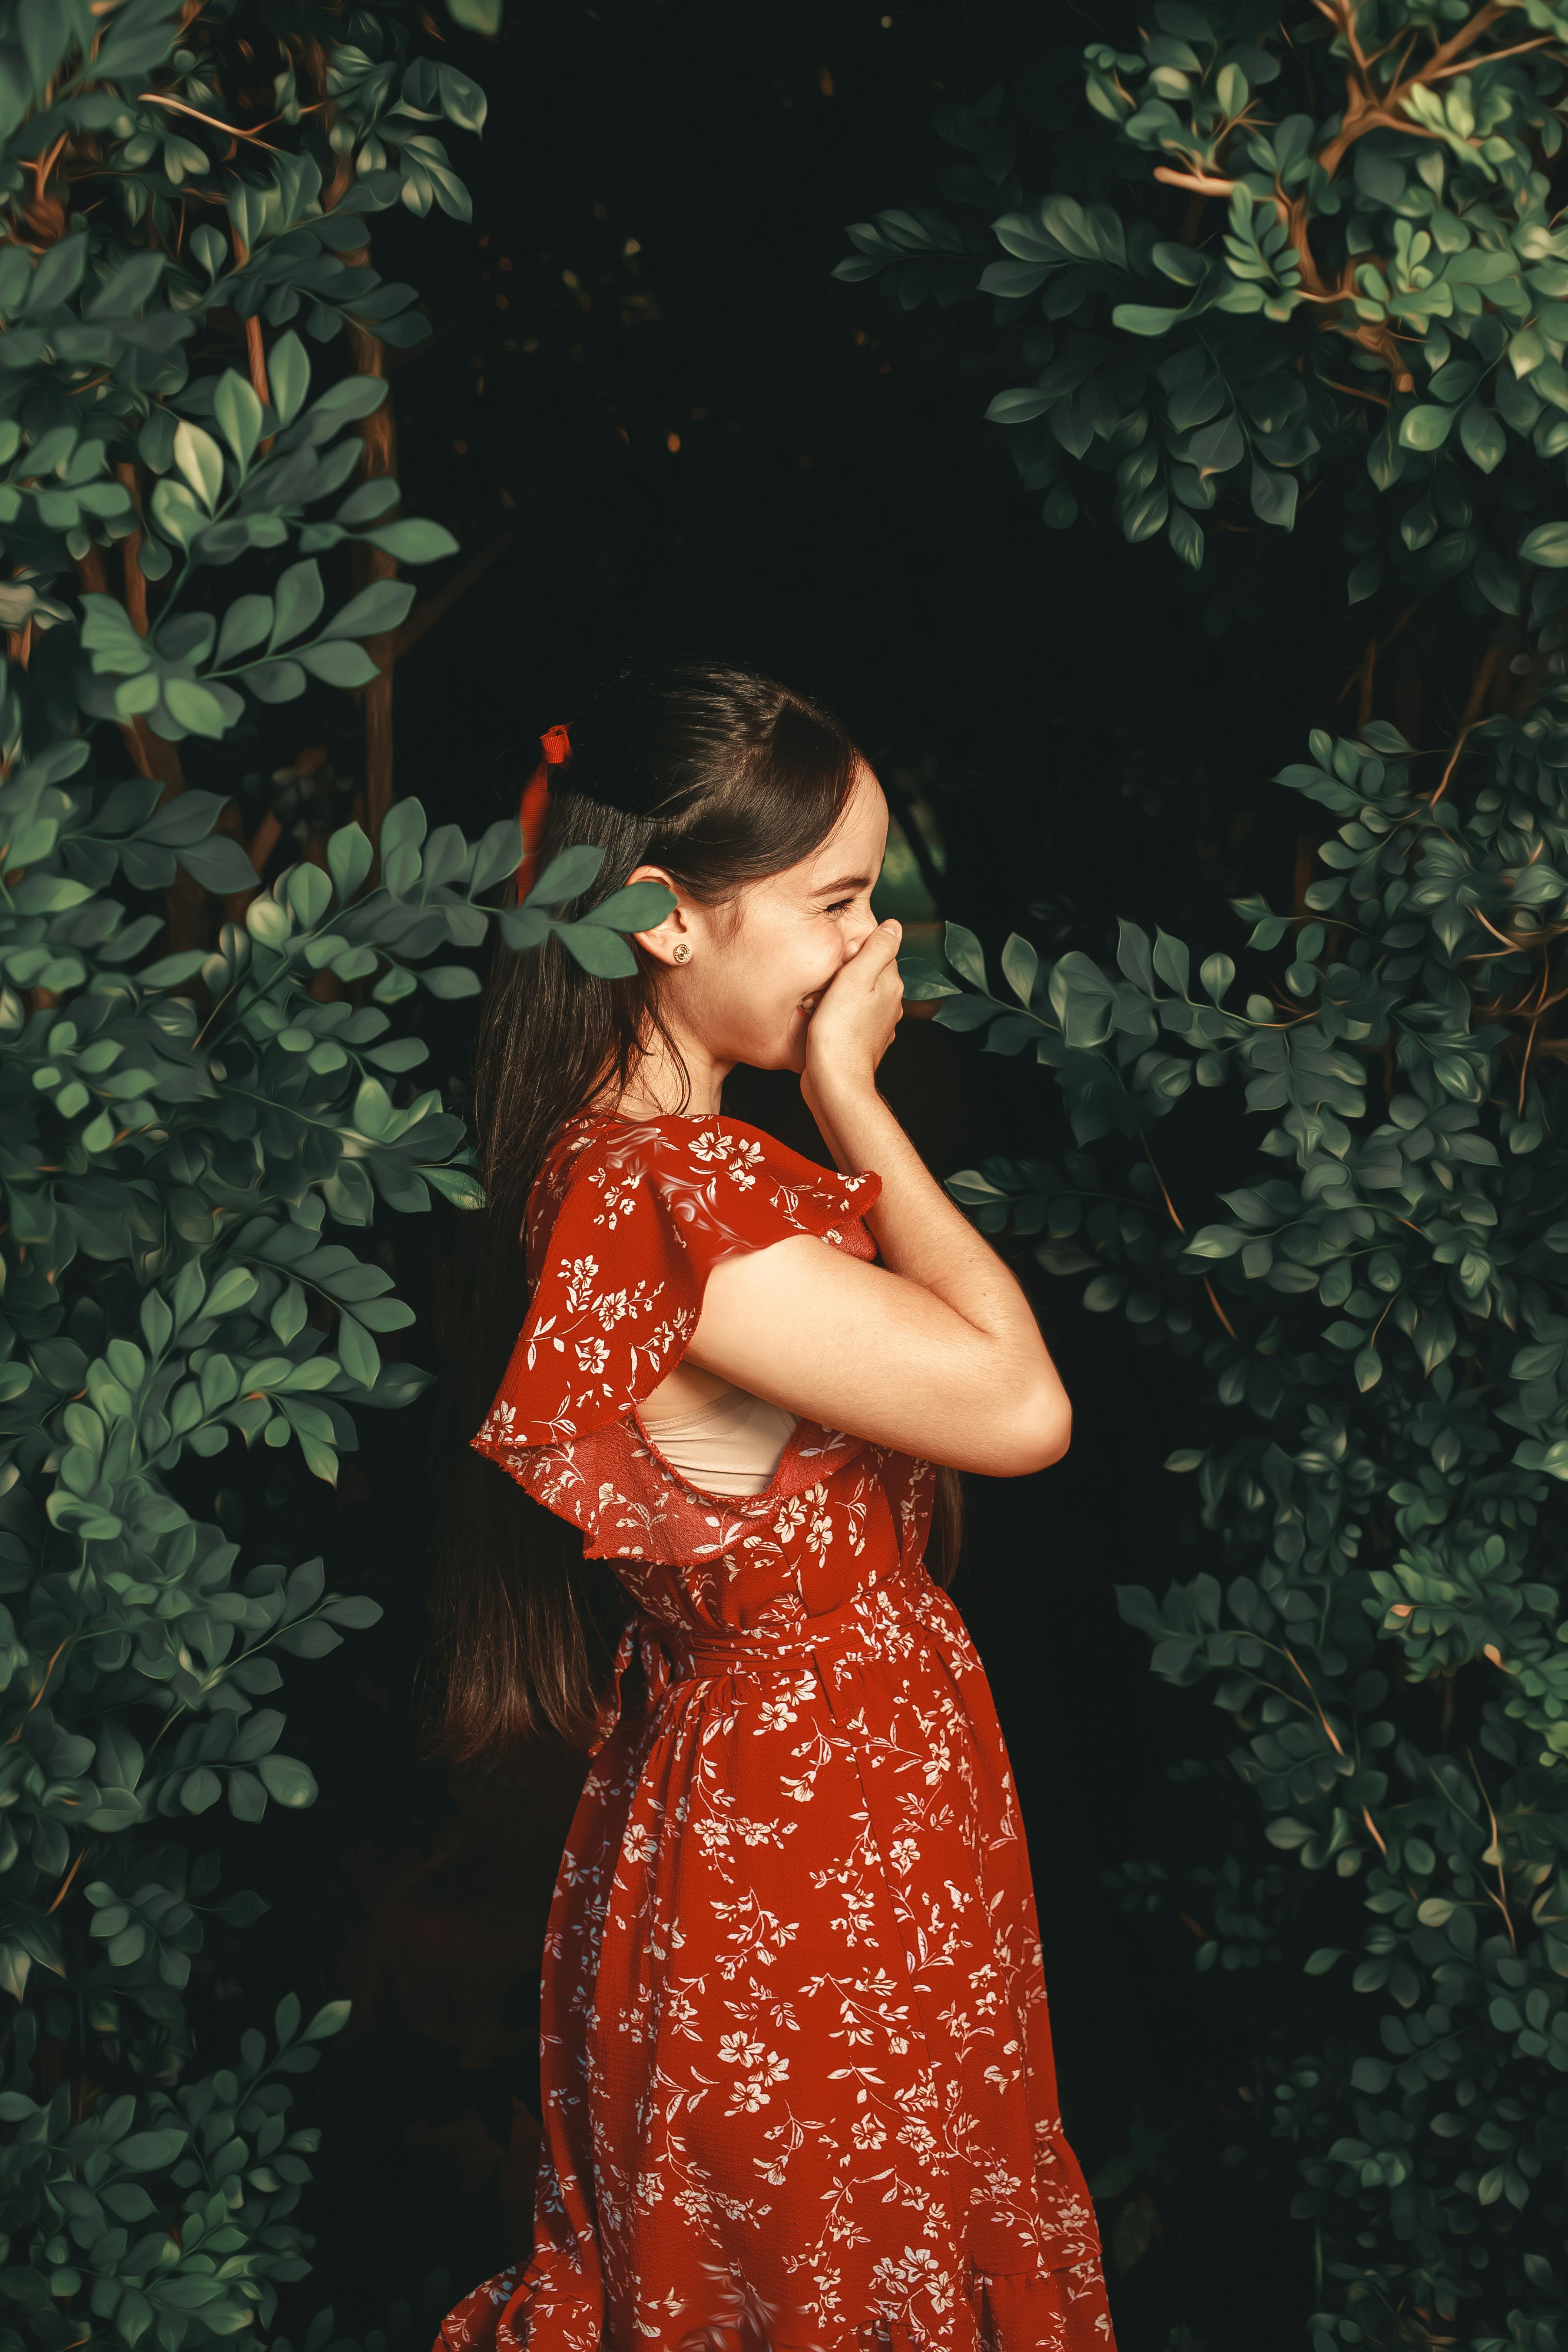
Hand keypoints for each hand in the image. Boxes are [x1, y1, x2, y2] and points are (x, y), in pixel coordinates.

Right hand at [802, 920, 903, 1110]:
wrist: (834, 1081)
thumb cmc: (840, 1030)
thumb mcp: (856, 977)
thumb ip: (877, 948)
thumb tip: (894, 926)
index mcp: (891, 985)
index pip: (877, 950)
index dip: (853, 949)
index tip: (836, 961)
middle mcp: (889, 1005)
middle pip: (863, 972)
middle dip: (842, 973)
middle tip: (823, 984)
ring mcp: (875, 1025)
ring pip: (853, 995)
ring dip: (833, 994)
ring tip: (816, 1003)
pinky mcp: (859, 1041)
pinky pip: (845, 1016)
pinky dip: (831, 1014)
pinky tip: (817, 1019)